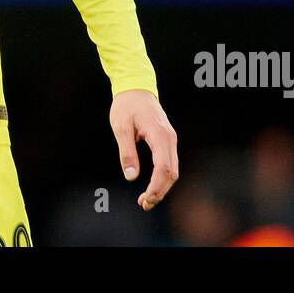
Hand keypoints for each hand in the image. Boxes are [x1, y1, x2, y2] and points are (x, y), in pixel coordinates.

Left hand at [110, 89, 178, 210]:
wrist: (136, 88)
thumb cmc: (126, 106)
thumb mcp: (121, 128)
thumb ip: (127, 152)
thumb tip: (131, 177)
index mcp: (159, 135)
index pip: (163, 167)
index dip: (156, 186)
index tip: (145, 199)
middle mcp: (170, 138)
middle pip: (171, 172)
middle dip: (160, 191)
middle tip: (143, 204)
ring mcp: (170, 139)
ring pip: (172, 169)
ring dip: (161, 187)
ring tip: (146, 199)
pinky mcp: (167, 141)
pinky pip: (169, 163)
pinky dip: (162, 177)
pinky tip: (152, 186)